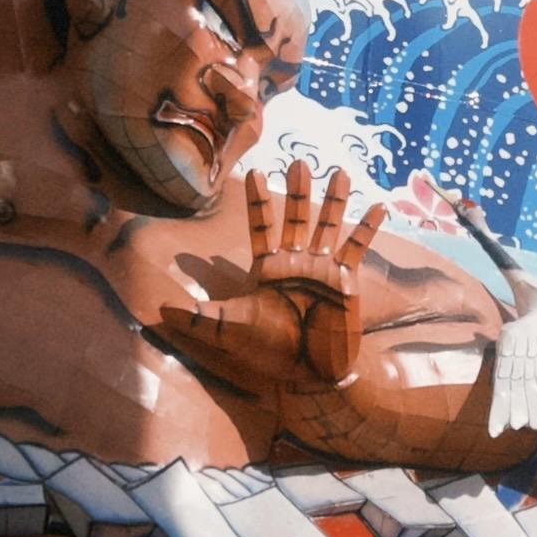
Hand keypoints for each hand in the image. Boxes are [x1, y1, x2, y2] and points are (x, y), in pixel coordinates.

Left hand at [165, 165, 390, 391]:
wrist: (308, 374)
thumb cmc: (268, 351)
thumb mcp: (229, 331)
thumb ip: (198, 317)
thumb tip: (159, 309)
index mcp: (268, 268)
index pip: (261, 226)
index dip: (259, 200)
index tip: (256, 171)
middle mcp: (295, 262)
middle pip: (296, 218)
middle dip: (297, 191)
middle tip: (298, 161)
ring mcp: (321, 269)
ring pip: (327, 226)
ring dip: (333, 200)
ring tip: (338, 171)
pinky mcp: (345, 281)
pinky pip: (356, 248)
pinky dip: (366, 229)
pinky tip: (376, 207)